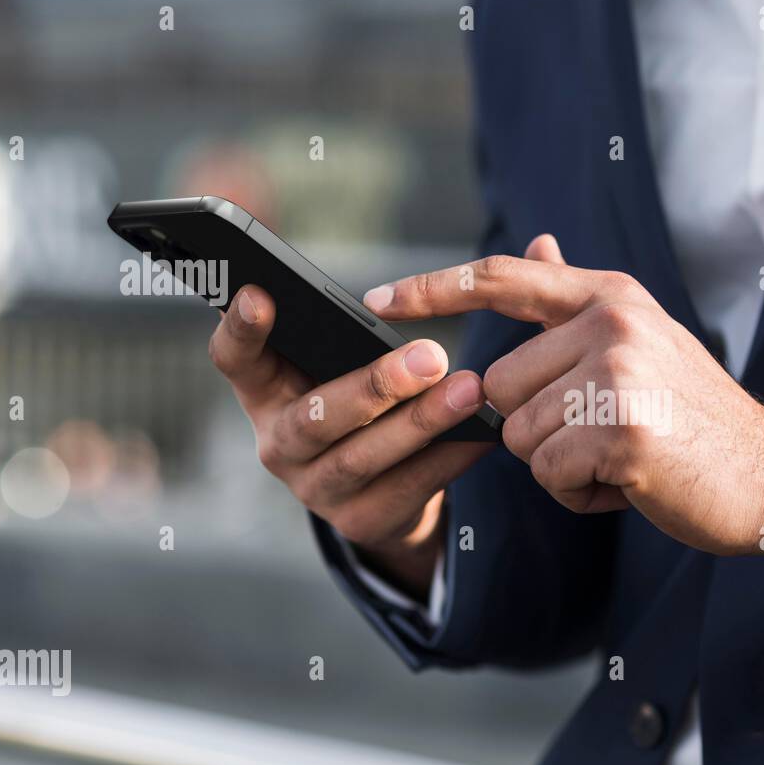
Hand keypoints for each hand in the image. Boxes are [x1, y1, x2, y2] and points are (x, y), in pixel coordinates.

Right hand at [207, 285, 493, 592]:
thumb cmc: (373, 399)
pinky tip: (482, 434)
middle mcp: (278, 441)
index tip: (261, 293)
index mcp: (265, 388)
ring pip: (362, 457)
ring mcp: (314, 488)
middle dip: (372, 386)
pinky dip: (447, 459)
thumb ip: (391, 307)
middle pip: (313, 417)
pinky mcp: (359, 521)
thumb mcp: (357, 356)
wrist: (387, 487)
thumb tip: (529, 243)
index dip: (240, 328)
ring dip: (420, 423)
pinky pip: (407, 489)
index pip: (233, 357)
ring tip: (469, 391)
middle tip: (430, 355)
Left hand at [361, 236, 763, 568]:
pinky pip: (549, 474)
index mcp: (611, 296)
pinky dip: (580, 495)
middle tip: (605, 435)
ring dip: (560, 465)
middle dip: (537, 426)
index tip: (378, 299)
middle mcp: (612, 322)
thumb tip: (536, 241)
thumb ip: (577, 304)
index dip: (434, 287)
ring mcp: (617, 373)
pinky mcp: (620, 429)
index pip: (503, 278)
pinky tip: (629, 484)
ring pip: (519, 435)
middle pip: (499, 384)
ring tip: (622, 459)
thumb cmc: (693, 417)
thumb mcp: (639, 342)